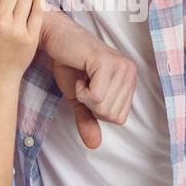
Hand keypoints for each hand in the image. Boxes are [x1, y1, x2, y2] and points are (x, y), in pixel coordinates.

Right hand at [43, 22, 136, 149]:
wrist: (55, 39)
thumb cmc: (69, 65)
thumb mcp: (80, 99)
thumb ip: (88, 119)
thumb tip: (94, 145)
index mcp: (129, 80)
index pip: (119, 118)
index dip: (97, 110)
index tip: (88, 89)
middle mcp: (130, 72)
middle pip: (112, 114)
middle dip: (90, 104)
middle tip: (83, 82)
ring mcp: (121, 66)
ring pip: (104, 106)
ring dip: (84, 96)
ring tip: (82, 76)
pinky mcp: (106, 62)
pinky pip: (96, 96)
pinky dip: (81, 91)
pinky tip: (79, 73)